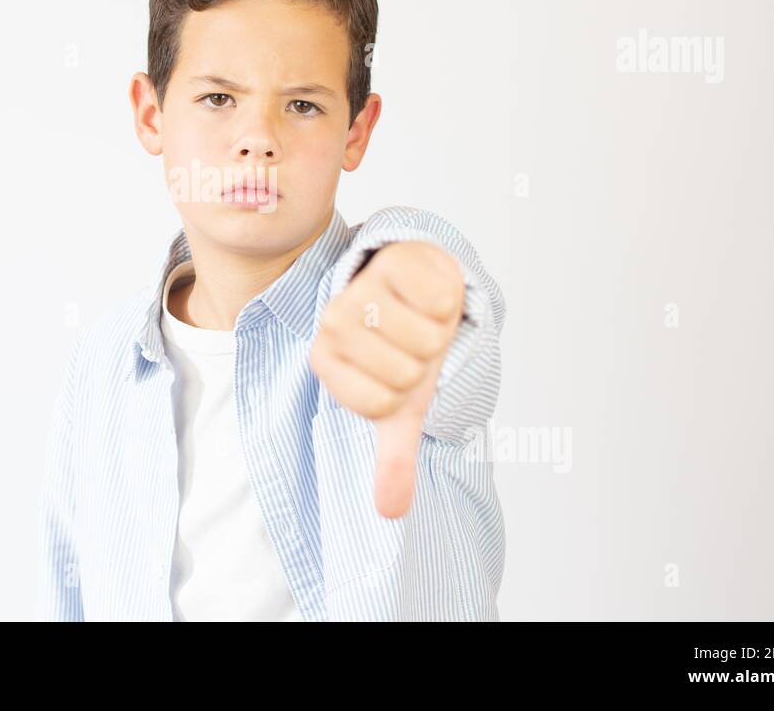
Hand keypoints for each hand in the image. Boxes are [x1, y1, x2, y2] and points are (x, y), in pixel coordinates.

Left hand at [309, 241, 464, 518]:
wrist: (414, 286)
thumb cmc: (402, 347)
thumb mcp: (400, 406)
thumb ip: (392, 460)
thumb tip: (391, 513)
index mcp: (326, 361)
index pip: (380, 405)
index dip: (403, 396)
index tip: (395, 375)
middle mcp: (334, 323)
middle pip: (406, 373)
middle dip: (422, 364)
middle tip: (411, 343)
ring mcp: (361, 288)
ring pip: (425, 339)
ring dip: (437, 333)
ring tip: (419, 319)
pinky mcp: (395, 261)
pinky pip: (439, 301)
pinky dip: (447, 302)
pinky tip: (427, 292)